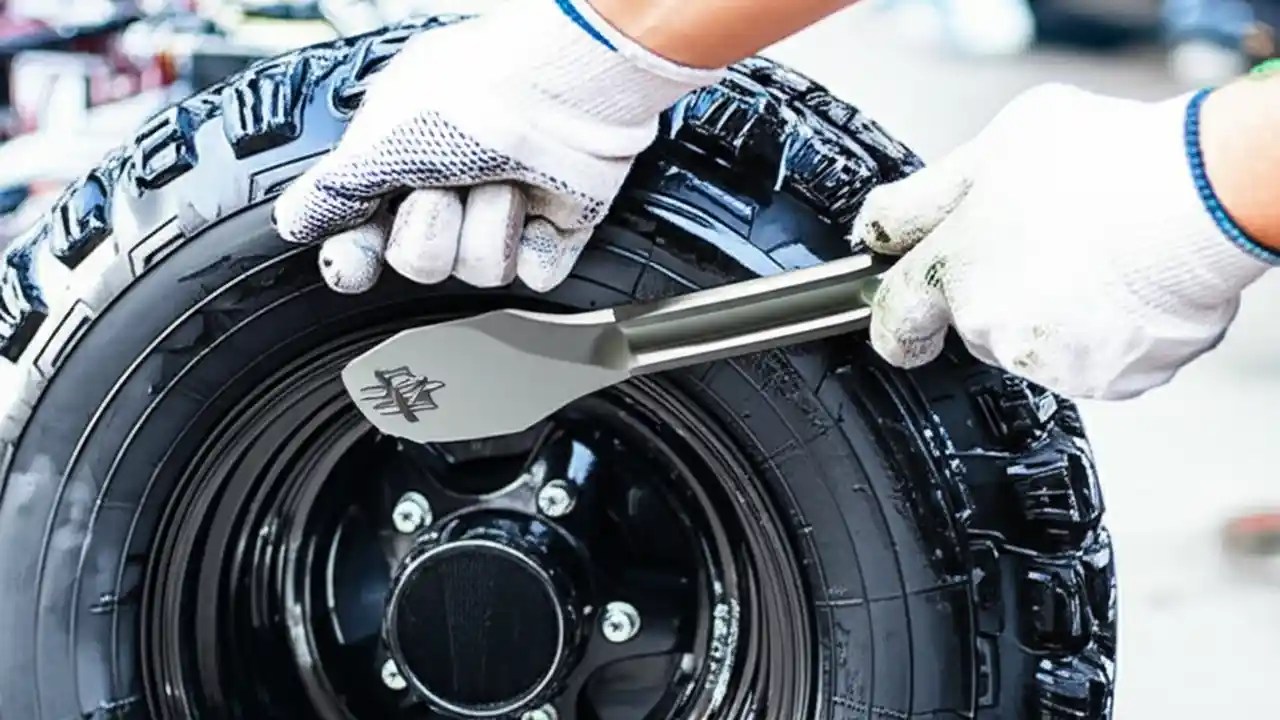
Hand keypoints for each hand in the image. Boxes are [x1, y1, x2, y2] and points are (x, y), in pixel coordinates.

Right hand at [274, 0, 719, 292]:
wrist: (566, 88)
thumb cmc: (475, 91)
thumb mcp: (380, 136)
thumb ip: (334, 190)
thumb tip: (292, 221)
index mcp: (401, 160)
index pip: (363, 235)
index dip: (357, 258)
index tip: (355, 264)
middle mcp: (451, 186)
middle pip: (418, 263)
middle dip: (431, 228)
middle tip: (445, 183)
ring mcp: (504, 208)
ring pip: (478, 271)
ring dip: (487, 226)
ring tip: (503, 177)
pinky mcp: (557, 226)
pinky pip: (535, 274)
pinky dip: (538, 245)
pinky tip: (541, 210)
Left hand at [852, 83, 1275, 398]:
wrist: (1199, 201)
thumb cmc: (1103, 162)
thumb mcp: (991, 149)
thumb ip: (926, 195)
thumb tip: (882, 222)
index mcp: (953, 272)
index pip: (896, 319)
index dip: (900, 320)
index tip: (904, 324)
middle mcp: (992, 326)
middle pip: (978, 323)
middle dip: (1000, 292)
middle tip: (1048, 241)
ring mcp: (1049, 360)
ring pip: (1036, 343)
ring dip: (1056, 312)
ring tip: (1099, 255)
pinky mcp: (1106, 379)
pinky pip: (1096, 359)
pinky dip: (1110, 332)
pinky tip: (1131, 284)